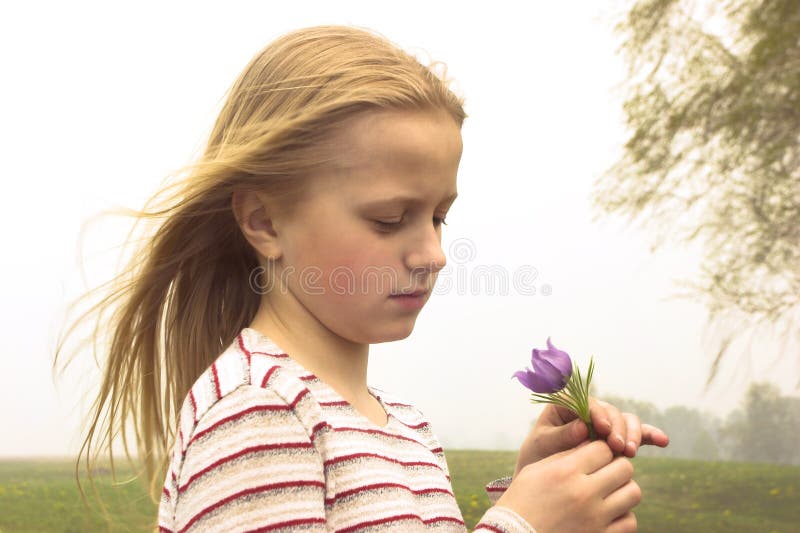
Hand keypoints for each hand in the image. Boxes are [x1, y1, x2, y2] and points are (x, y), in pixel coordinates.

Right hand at [498, 440, 640, 532]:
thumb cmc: (522, 501)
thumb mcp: (537, 470)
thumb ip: (566, 456)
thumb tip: (591, 444)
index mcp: (566, 471)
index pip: (603, 448)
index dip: (600, 449)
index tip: (594, 456)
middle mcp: (584, 493)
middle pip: (624, 467)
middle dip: (616, 466)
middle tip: (605, 472)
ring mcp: (595, 518)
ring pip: (633, 492)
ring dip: (623, 489)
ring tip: (609, 492)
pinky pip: (630, 521)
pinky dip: (623, 515)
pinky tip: (608, 513)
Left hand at [513, 397, 668, 476]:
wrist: (541, 473)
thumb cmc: (537, 455)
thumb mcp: (542, 444)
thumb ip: (560, 435)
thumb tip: (582, 428)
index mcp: (567, 404)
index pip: (587, 402)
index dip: (597, 413)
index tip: (602, 430)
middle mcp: (588, 410)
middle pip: (611, 411)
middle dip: (617, 428)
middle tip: (619, 448)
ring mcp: (604, 423)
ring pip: (625, 420)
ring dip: (632, 434)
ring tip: (630, 453)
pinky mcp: (616, 437)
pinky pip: (635, 433)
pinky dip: (649, 435)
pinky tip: (663, 441)